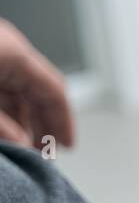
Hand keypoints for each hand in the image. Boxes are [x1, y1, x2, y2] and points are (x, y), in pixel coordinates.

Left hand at [0, 19, 73, 149]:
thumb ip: (2, 125)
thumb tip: (22, 145)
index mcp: (16, 53)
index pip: (55, 90)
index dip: (65, 122)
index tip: (68, 146)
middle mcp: (9, 50)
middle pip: (39, 91)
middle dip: (44, 124)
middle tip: (45, 152)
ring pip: (19, 91)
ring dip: (23, 119)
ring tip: (24, 146)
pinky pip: (2, 86)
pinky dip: (6, 109)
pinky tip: (8, 130)